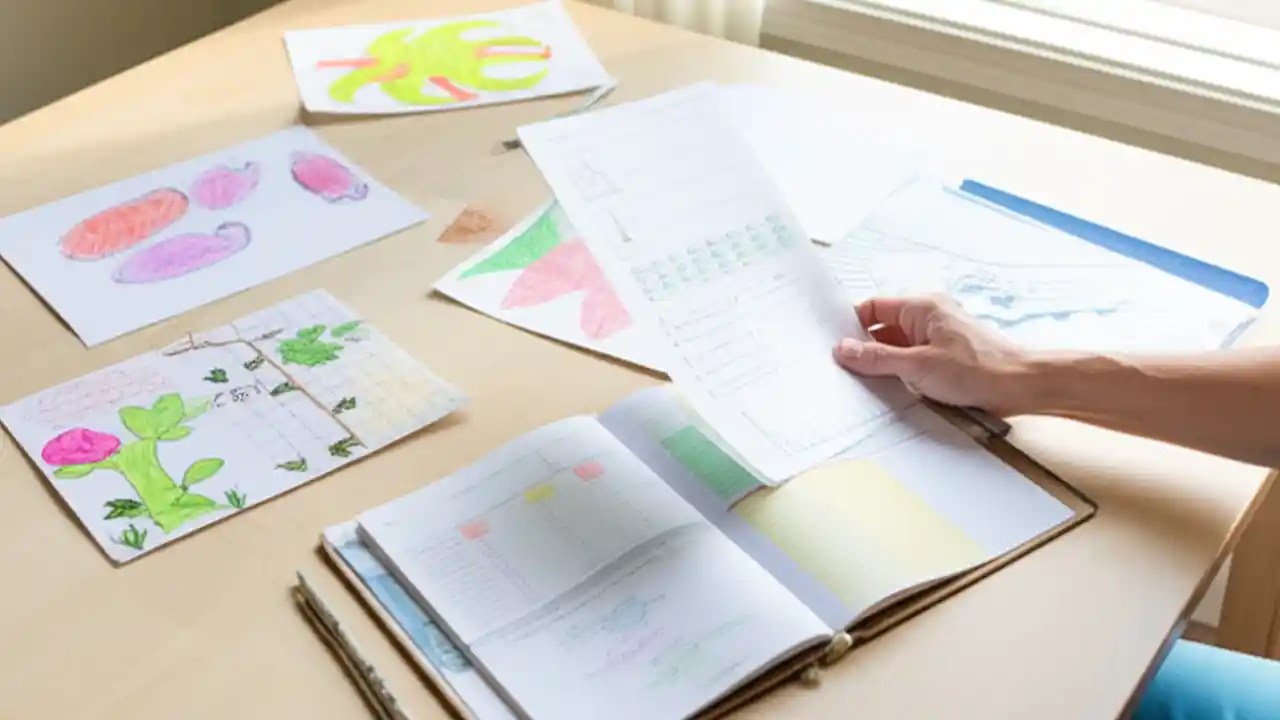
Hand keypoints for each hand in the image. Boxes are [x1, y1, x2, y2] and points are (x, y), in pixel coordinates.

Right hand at [833, 296, 1036, 415]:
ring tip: (867, 383)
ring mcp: (937, 338)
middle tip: (844, 370)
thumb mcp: (917, 365)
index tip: (833, 346)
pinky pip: (912, 361)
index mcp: (920, 307)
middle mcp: (928, 317)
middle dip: (865, 349)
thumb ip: (876, 358)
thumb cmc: (978, 369)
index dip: (851, 325)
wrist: (1021, 386)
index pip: (872, 308)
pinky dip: (901, 374)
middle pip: (882, 329)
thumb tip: (842, 349)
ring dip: (884, 365)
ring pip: (897, 348)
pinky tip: (893, 390)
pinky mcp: (945, 358)